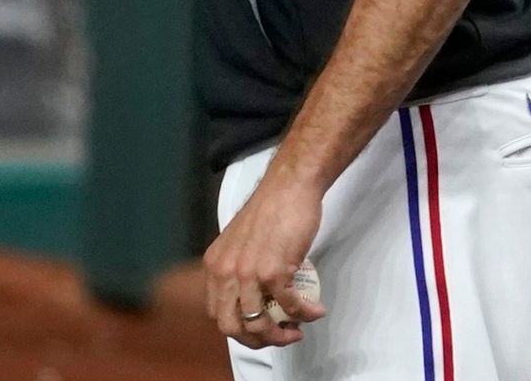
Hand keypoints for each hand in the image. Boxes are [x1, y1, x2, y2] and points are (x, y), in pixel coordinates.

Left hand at [203, 168, 326, 348]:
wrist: (287, 190)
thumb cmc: (269, 214)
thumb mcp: (239, 246)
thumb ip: (238, 271)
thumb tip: (252, 303)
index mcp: (214, 265)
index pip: (217, 312)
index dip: (239, 330)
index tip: (261, 330)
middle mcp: (225, 271)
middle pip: (231, 326)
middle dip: (257, 340)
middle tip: (280, 335)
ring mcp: (247, 272)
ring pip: (258, 323)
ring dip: (281, 334)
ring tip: (299, 328)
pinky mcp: (273, 270)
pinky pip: (289, 306)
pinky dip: (305, 314)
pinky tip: (315, 310)